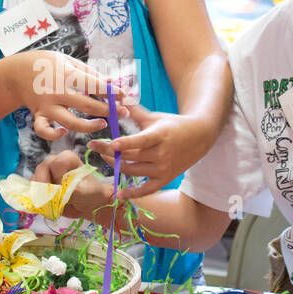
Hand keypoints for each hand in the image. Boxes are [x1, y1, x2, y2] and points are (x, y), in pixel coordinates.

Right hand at [15, 51, 125, 137]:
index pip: (95, 85)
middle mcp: (58, 92)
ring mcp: (47, 105)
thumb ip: (91, 74)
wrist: (17, 71)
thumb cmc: (48, 64)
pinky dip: (53, 134)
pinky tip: (64, 132)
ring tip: (102, 124)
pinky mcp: (38, 115)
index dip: (113, 92)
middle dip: (108, 110)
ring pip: (69, 122)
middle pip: (87, 105)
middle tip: (124, 113)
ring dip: (89, 126)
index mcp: (67, 75)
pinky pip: (44, 130)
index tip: (125, 97)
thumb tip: (112, 82)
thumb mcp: (70, 62)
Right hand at [33, 150, 112, 220]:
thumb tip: (53, 193)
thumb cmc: (90, 194)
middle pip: (41, 169)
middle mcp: (54, 162)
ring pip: (34, 179)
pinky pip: (32, 189)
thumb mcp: (83, 192)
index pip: (56, 163)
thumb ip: (68, 191)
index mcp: (67, 158)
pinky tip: (46, 205)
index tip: (64, 189)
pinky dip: (36, 198)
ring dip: (40, 193)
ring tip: (52, 203)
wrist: (88, 204)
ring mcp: (46, 173)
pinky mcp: (41, 184)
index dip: (58, 178)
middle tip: (53, 199)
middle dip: (46, 186)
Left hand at [86, 102, 204, 198]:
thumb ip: (136, 111)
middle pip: (132, 156)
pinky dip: (133, 194)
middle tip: (93, 145)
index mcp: (160, 135)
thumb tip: (118, 99)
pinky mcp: (164, 179)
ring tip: (105, 158)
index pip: (141, 140)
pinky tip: (119, 195)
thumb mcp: (156, 117)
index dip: (127, 143)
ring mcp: (163, 169)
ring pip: (134, 171)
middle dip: (110, 152)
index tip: (112, 143)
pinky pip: (146, 190)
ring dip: (117, 166)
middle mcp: (162, 154)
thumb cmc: (173, 125)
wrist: (199, 138)